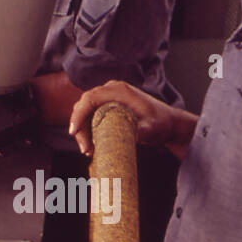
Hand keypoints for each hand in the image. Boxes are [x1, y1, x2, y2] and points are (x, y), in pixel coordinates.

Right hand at [69, 80, 186, 155]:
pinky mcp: (109, 106)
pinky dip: (88, 130)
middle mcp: (111, 90)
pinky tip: (92, 146)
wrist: (168, 123)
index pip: (90, 98)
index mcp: (119, 90)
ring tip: (88, 151)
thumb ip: (141, 131)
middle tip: (85, 150)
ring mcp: (109, 97)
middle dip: (79, 127)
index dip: (78, 114)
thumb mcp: (152, 129)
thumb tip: (132, 135)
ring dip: (83, 131)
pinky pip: (92, 116)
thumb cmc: (161, 124)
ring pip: (86, 112)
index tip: (73, 132)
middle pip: (84, 105)